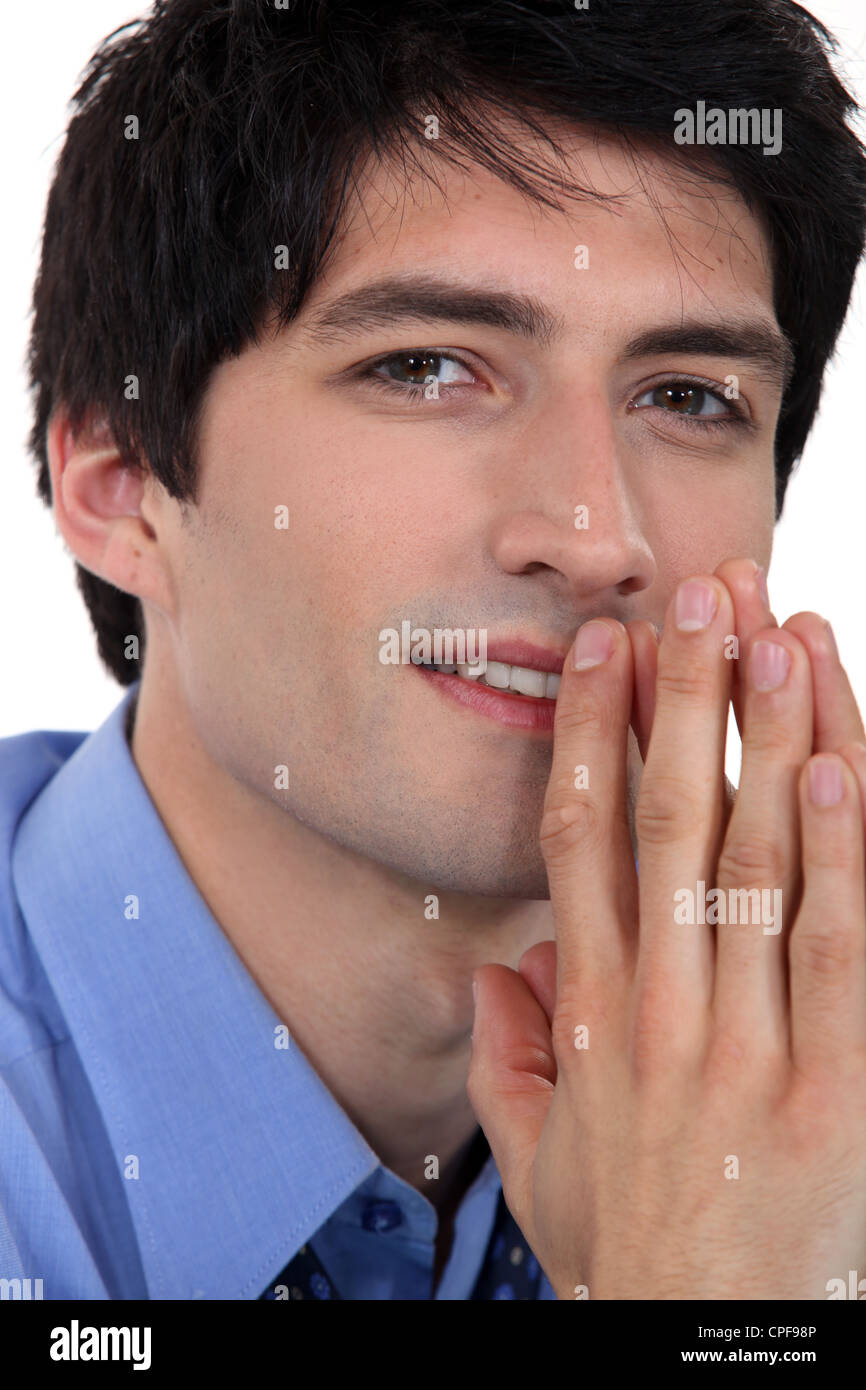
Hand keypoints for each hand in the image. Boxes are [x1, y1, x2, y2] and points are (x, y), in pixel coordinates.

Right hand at [468, 560, 865, 1298]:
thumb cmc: (629, 1246)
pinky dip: (843, 853)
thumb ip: (504, 1060)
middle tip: (701, 591)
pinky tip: (840, 766)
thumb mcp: (537, 1161)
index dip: (589, 731)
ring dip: (769, 739)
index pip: (580, 836)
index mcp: (588, 1013)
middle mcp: (659, 1007)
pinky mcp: (831, 1087)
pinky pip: (838, 950)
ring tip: (780, 634)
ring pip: (755, 861)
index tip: (603, 647)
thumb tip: (494, 967)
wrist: (709, 1348)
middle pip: (669, 820)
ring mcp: (744, 1043)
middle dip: (687, 695)